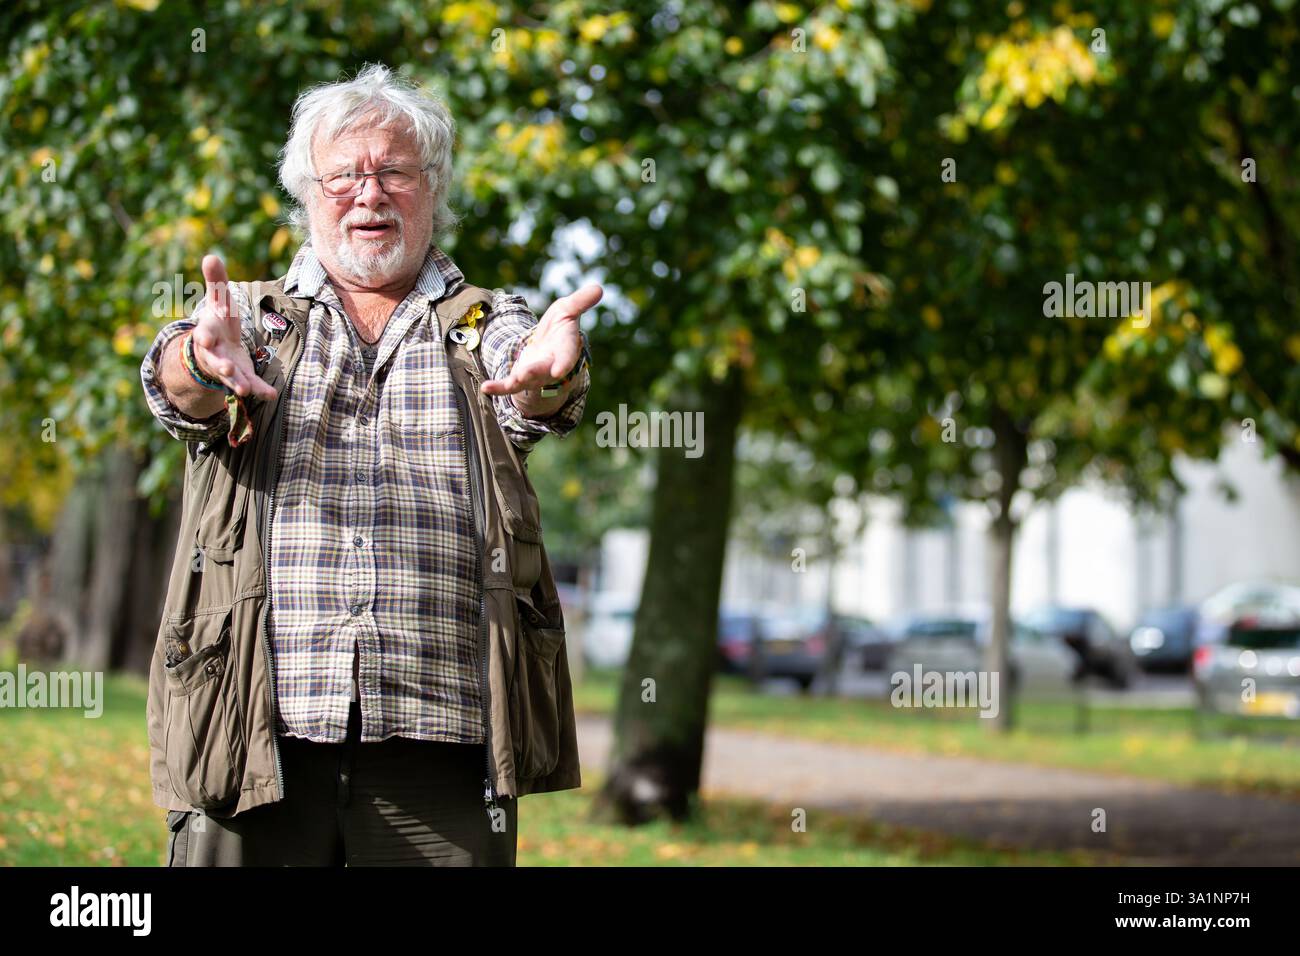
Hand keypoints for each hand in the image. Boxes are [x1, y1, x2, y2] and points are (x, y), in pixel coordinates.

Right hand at [189, 254, 277, 400]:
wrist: (215, 347)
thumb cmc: (218, 320)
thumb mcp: (218, 300)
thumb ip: (215, 281)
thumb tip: (210, 255)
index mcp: (208, 334)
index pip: (204, 335)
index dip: (204, 336)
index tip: (204, 338)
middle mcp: (215, 354)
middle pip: (216, 361)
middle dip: (221, 365)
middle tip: (227, 369)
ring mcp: (227, 368)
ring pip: (231, 378)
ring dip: (238, 383)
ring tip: (244, 389)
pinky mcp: (241, 377)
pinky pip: (251, 385)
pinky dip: (260, 390)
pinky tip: (271, 394)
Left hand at [480, 283, 601, 396]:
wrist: (547, 348)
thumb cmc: (560, 328)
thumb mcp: (568, 310)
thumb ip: (581, 302)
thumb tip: (600, 287)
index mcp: (565, 349)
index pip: (567, 356)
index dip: (564, 362)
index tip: (561, 371)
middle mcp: (551, 366)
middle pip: (545, 371)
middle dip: (537, 372)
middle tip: (526, 374)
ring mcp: (535, 375)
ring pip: (527, 381)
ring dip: (518, 381)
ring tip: (513, 380)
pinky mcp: (518, 379)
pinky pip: (508, 386)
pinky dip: (498, 388)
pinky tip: (485, 388)